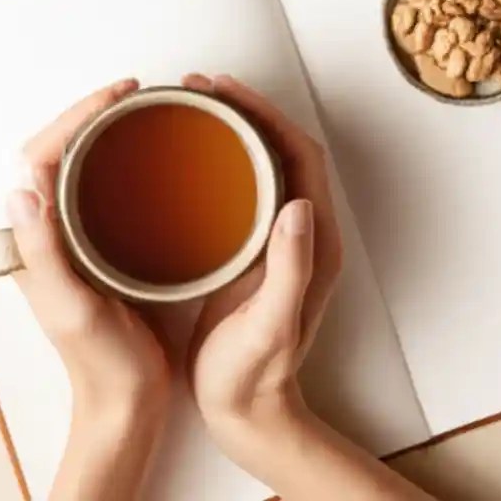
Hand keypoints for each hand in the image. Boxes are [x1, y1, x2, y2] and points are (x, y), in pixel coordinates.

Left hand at [9, 78, 169, 499]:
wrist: (124, 404)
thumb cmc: (100, 364)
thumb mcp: (71, 308)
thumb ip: (43, 253)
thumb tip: (21, 189)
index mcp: (33, 241)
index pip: (40, 157)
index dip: (74, 117)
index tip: (114, 97)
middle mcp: (47, 235)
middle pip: (56, 152)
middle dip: (89, 114)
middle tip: (132, 93)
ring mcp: (73, 243)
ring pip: (79, 169)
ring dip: (103, 134)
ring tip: (140, 112)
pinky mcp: (100, 252)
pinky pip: (102, 193)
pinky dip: (121, 165)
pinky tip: (150, 160)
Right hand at [180, 73, 343, 429]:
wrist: (247, 412)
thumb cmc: (253, 374)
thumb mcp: (269, 322)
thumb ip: (289, 267)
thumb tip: (299, 203)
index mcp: (314, 240)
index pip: (301, 155)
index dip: (267, 115)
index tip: (225, 91)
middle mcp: (303, 233)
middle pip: (283, 150)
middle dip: (247, 111)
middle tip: (200, 87)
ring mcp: (279, 242)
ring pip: (263, 166)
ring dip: (233, 132)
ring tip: (191, 110)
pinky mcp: (253, 254)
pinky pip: (244, 190)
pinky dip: (220, 163)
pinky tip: (186, 161)